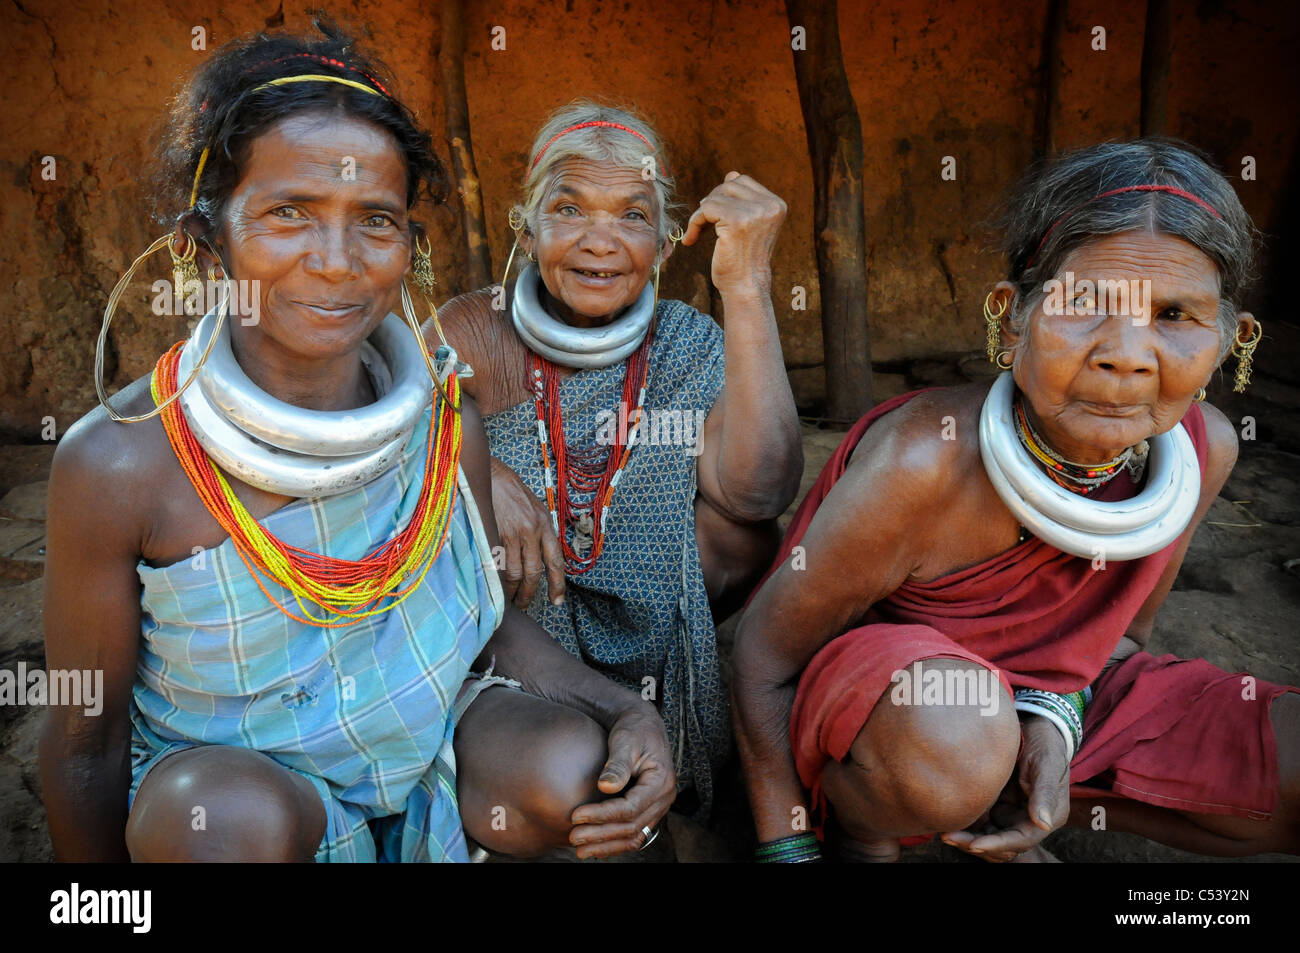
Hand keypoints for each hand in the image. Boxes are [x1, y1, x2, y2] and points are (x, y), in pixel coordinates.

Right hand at [489, 456, 564, 607]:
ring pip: (514, 573)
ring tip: (509, 601)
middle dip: (530, 594)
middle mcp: (532, 530)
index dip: (557, 585)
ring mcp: (511, 533)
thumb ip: (540, 533)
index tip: (556, 602)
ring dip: (512, 591)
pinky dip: (496, 579)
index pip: (555, 561)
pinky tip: (494, 586)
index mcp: (545, 525)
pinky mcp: (493, 534)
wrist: (490, 474)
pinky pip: (496, 564)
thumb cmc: (512, 492)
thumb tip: (542, 559)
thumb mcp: (535, 509)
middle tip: (525, 606)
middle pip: (534, 573)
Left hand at [568, 703, 676, 858]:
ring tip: (580, 850)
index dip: (602, 815)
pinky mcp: (649, 811)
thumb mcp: (626, 741)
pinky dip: (615, 843)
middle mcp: (664, 798)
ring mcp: (658, 807)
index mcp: (661, 781)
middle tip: (573, 837)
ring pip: (634, 836)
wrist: (643, 726)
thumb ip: (618, 764)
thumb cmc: (633, 730)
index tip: (576, 815)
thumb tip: (605, 786)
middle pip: (631, 826)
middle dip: (600, 834)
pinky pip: (635, 834)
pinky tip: (595, 848)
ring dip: (607, 845)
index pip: (630, 808)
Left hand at [681, 172, 786, 297]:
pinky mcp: (737, 221)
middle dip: (712, 203)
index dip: (723, 197)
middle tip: (706, 225)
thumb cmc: (743, 260)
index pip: (742, 181)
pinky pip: (705, 209)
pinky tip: (692, 239)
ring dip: (702, 214)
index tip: (716, 218)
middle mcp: (770, 206)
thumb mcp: (749, 225)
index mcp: (777, 205)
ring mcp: (755, 212)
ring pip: (715, 196)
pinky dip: (694, 223)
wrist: (745, 287)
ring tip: (699, 233)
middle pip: (729, 184)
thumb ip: (743, 200)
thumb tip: (732, 174)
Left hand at [941, 716, 1070, 861]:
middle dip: (977, 844)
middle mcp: (1030, 820)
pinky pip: (983, 824)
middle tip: (948, 837)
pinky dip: (969, 826)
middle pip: (1003, 844)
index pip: (1021, 840)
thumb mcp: (1046, 765)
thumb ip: (1044, 793)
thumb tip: (1044, 824)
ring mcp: (1014, 814)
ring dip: (969, 839)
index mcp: (1048, 815)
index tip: (974, 845)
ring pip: (991, 836)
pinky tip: (948, 822)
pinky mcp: (999, 805)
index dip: (998, 845)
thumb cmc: (1044, 745)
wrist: (1035, 729)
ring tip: (944, 834)